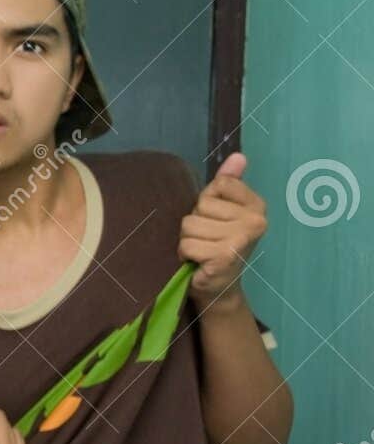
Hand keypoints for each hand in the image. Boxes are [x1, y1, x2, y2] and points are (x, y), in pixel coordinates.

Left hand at [180, 152, 265, 309]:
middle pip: (202, 206)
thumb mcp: (222, 210)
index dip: (207, 202)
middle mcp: (255, 221)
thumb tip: (238, 155)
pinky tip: (199, 262)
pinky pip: (187, 244)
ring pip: (190, 225)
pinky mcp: (225, 257)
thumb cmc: (217, 244)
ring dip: (189, 240)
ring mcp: (242, 239)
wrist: (218, 287)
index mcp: (257, 205)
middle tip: (208, 240)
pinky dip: (186, 254)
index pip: (219, 184)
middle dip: (196, 223)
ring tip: (202, 251)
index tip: (216, 219)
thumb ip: (228, 182)